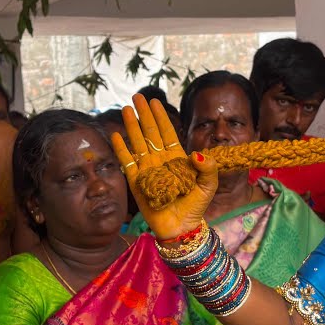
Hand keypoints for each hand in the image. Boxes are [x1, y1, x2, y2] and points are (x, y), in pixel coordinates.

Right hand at [112, 95, 216, 240]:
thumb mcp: (209, 186)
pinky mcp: (137, 183)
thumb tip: (196, 153)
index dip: (161, 117)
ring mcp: (147, 171)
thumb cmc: (196, 207)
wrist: (181, 228)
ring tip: (126, 109)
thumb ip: (208, 167)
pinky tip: (115, 135)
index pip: (167, 133)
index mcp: (177, 159)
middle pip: (150, 133)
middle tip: (138, 96)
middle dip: (144, 115)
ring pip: (137, 143)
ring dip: (132, 127)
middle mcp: (160, 161)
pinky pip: (127, 163)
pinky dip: (121, 150)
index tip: (155, 102)